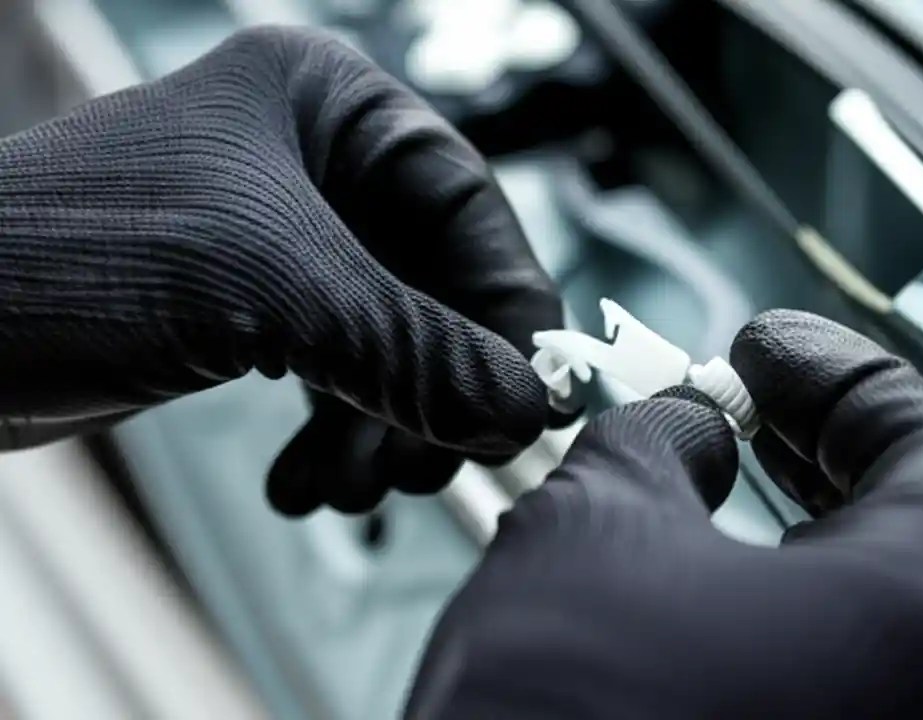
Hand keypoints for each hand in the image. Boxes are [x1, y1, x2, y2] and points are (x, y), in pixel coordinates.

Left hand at [0, 27, 564, 512]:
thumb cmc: (67, 254)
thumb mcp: (274, 292)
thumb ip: (414, 351)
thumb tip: (521, 408)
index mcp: (326, 102)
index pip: (467, 201)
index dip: (508, 302)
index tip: (531, 392)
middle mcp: (310, 160)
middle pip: (434, 282)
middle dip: (435, 384)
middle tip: (440, 458)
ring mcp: (278, 235)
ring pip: (388, 339)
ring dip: (383, 427)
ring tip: (355, 488)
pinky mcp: (246, 304)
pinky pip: (334, 373)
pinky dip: (333, 436)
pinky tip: (305, 486)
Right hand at [404, 310, 922, 718]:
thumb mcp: (597, 524)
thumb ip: (663, 439)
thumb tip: (685, 429)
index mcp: (918, 617)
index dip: (846, 375)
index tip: (775, 350)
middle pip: (918, 528)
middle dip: (824, 444)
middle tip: (752, 395)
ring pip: (872, 611)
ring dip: (798, 527)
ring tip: (718, 474)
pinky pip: (834, 678)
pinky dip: (780, 612)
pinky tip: (701, 587)